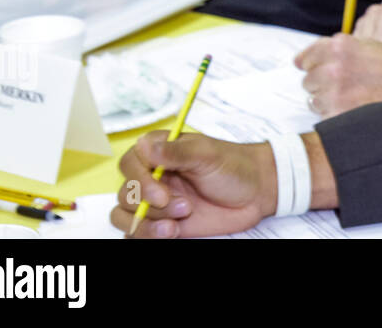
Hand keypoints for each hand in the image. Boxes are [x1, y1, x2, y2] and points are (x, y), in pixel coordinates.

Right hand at [110, 130, 275, 237]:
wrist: (255, 192)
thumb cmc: (233, 167)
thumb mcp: (207, 155)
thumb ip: (176, 152)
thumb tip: (145, 146)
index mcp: (160, 152)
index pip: (129, 164)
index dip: (139, 181)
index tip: (161, 192)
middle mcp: (153, 177)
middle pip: (125, 194)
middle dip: (150, 205)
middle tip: (185, 206)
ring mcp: (155, 202)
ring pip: (125, 216)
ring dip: (148, 224)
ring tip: (178, 223)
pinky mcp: (162, 222)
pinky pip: (136, 233)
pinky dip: (148, 235)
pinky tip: (173, 231)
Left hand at [295, 32, 381, 115]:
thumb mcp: (362, 45)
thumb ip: (330, 50)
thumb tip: (298, 61)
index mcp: (338, 46)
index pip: (306, 58)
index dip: (316, 64)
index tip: (329, 69)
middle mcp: (334, 67)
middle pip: (308, 80)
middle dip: (322, 82)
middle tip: (347, 83)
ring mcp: (336, 91)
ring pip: (313, 99)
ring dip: (327, 98)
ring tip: (351, 95)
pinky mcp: (339, 113)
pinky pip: (323, 115)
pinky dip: (334, 113)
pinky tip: (352, 106)